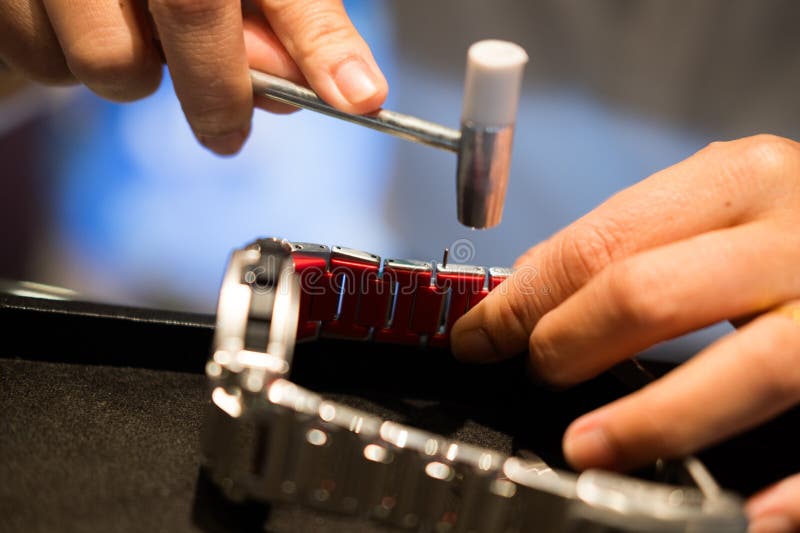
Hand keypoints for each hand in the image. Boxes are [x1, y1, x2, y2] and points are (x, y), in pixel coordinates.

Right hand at [0, 0, 386, 153]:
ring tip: (134, 39)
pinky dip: (70, 65)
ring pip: (112, 62)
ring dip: (133, 78)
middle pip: (193, 15)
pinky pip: (46, 63)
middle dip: (220, 97)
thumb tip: (332, 88)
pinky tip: (78, 26)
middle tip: (228, 134)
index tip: (361, 98)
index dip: (321, 41)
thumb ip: (285, 22)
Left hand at [451, 134, 799, 531]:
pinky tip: (751, 518)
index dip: (522, 299)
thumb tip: (531, 286)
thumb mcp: (725, 202)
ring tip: (586, 448)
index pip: (599, 243)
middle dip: (566, 344)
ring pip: (746, 368)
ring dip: (651, 418)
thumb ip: (641, 239)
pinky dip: (797, 489)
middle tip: (536, 374)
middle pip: (649, 295)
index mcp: (743, 181)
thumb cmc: (797, 225)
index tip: (477, 336)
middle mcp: (797, 235)